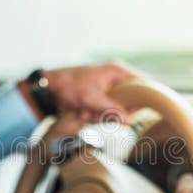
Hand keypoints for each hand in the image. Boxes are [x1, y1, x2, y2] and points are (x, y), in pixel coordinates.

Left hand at [19, 63, 140, 123]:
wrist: (49, 88)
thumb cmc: (70, 86)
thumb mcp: (92, 99)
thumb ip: (113, 110)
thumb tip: (130, 120)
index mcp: (117, 72)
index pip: (143, 84)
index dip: (143, 99)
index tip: (138, 112)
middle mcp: (115, 79)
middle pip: (128, 102)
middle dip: (112, 113)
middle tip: (97, 113)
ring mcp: (106, 89)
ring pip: (114, 111)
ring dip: (99, 116)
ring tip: (84, 111)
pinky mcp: (98, 98)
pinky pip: (103, 112)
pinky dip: (92, 115)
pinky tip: (80, 112)